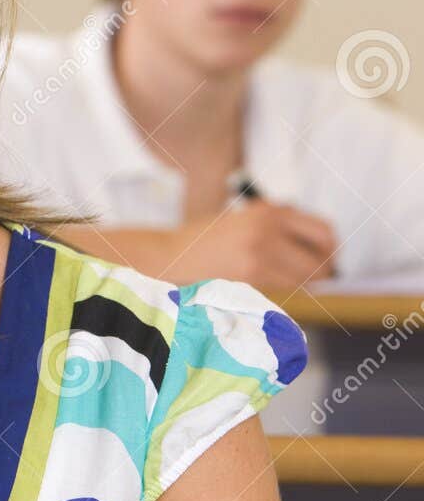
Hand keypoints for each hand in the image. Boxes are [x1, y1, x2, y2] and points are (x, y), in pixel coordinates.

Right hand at [165, 200, 336, 289]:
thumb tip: (320, 249)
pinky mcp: (250, 275)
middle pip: (321, 260)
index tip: (327, 260)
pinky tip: (264, 284)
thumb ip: (279, 227)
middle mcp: (269, 228)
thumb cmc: (206, 240)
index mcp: (270, 210)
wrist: (171, 254)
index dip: (330, 250)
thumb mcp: (245, 219)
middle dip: (321, 273)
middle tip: (312, 279)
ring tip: (284, 281)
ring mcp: (260, 252)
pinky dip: (282, 289)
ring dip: (301, 284)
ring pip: (305, 279)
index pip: (324, 232)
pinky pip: (284, 288)